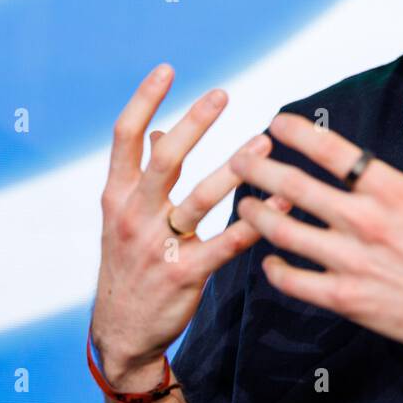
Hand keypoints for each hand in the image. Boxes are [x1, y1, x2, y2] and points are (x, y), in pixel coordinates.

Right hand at [89, 63, 291, 388]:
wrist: (121, 332)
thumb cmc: (128, 265)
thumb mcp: (121, 218)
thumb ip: (138, 174)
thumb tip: (157, 131)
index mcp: (116, 195)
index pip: (124, 137)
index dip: (144, 99)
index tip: (167, 69)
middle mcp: (132, 215)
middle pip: (164, 161)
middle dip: (194, 125)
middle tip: (221, 94)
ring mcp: (157, 245)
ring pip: (199, 199)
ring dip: (235, 170)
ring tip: (264, 145)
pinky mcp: (185, 272)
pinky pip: (228, 242)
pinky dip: (258, 221)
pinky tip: (285, 203)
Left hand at [228, 100, 402, 372]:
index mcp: (394, 190)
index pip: (334, 152)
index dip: (298, 133)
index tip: (275, 122)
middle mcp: (367, 222)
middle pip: (297, 187)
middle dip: (260, 169)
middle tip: (239, 159)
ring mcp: (353, 262)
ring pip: (286, 232)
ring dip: (258, 216)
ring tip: (244, 205)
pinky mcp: (348, 299)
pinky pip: (296, 282)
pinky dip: (275, 270)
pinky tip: (268, 261)